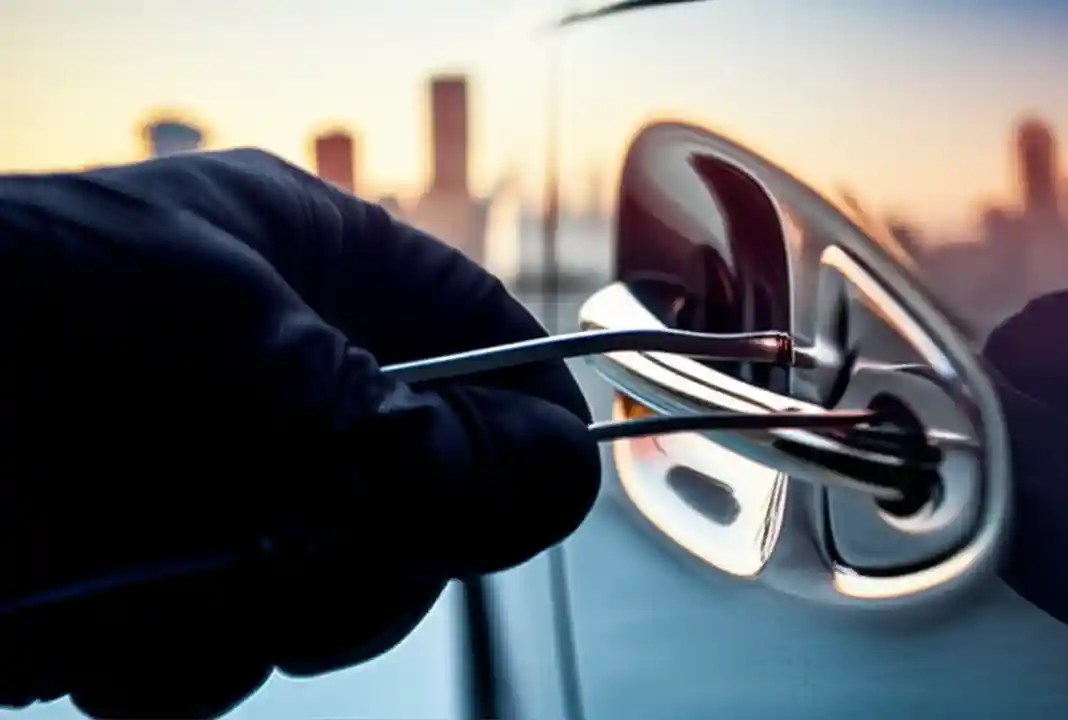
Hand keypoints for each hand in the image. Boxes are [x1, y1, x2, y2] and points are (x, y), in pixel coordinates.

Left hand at [0, 149, 600, 716]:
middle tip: (324, 548)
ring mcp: (230, 490)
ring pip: (348, 587)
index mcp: (313, 273)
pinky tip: (111, 631)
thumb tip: (540, 476)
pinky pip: (238, 653)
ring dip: (277, 608)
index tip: (521, 494)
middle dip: (391, 542)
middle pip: (440, 486)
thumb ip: (379, 402)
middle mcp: (289, 386)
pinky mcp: (162, 584)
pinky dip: (190, 662)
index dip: (524, 415)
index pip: (487, 338)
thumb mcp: (203, 309)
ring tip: (175, 583)